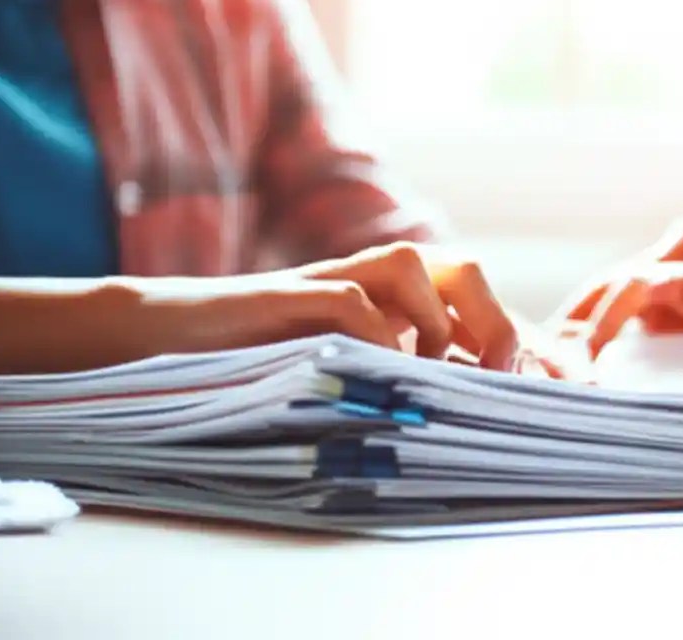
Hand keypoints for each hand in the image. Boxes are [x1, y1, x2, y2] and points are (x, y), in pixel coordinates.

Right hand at [125, 242, 518, 370]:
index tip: (514, 386)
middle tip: (498, 376)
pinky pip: (350, 299)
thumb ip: (396, 382)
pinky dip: (375, 336)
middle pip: (459, 266)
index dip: (503, 332)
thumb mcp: (345, 374)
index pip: (470, 290)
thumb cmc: (261, 364)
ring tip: (428, 373)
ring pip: (411, 263)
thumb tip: (460, 420)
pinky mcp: (286, 295)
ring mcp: (328, 280)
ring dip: (435, 320)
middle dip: (493, 320)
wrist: (168, 339)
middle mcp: (367, 279)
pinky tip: (376, 376)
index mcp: (389, 297)